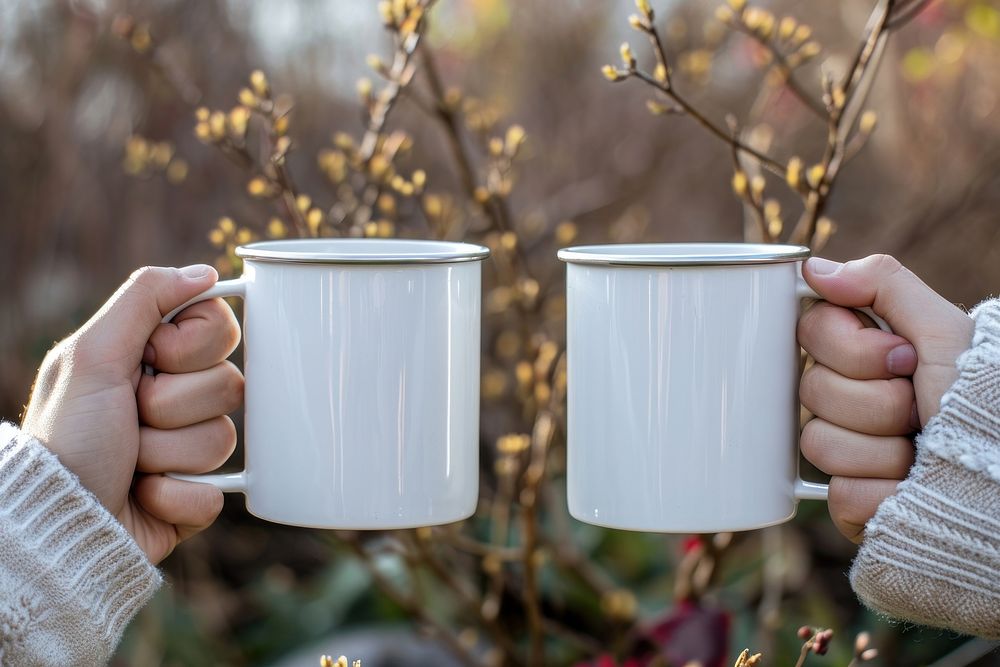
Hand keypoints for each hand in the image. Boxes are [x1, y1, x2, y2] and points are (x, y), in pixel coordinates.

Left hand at [21, 266, 242, 562]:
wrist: (58, 521)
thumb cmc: (66, 436)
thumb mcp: (92, 355)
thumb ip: (145, 298)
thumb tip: (205, 272)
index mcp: (154, 358)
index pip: (220, 329)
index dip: (192, 348)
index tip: (151, 361)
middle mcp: (176, 398)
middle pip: (230, 384)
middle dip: (171, 407)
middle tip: (130, 417)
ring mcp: (188, 448)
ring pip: (224, 440)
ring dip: (166, 455)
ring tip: (129, 462)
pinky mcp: (196, 495)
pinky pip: (217, 491)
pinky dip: (174, 497)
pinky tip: (143, 496)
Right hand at [797, 254, 973, 541]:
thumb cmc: (983, 401)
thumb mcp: (944, 331)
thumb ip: (882, 284)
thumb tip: (814, 266)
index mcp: (866, 357)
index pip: (811, 334)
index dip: (853, 349)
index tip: (904, 358)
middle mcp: (849, 402)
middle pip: (812, 391)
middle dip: (876, 401)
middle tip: (918, 407)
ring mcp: (848, 454)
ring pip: (819, 444)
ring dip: (883, 450)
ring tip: (919, 451)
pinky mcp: (852, 503)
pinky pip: (839, 495)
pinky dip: (883, 492)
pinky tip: (908, 487)